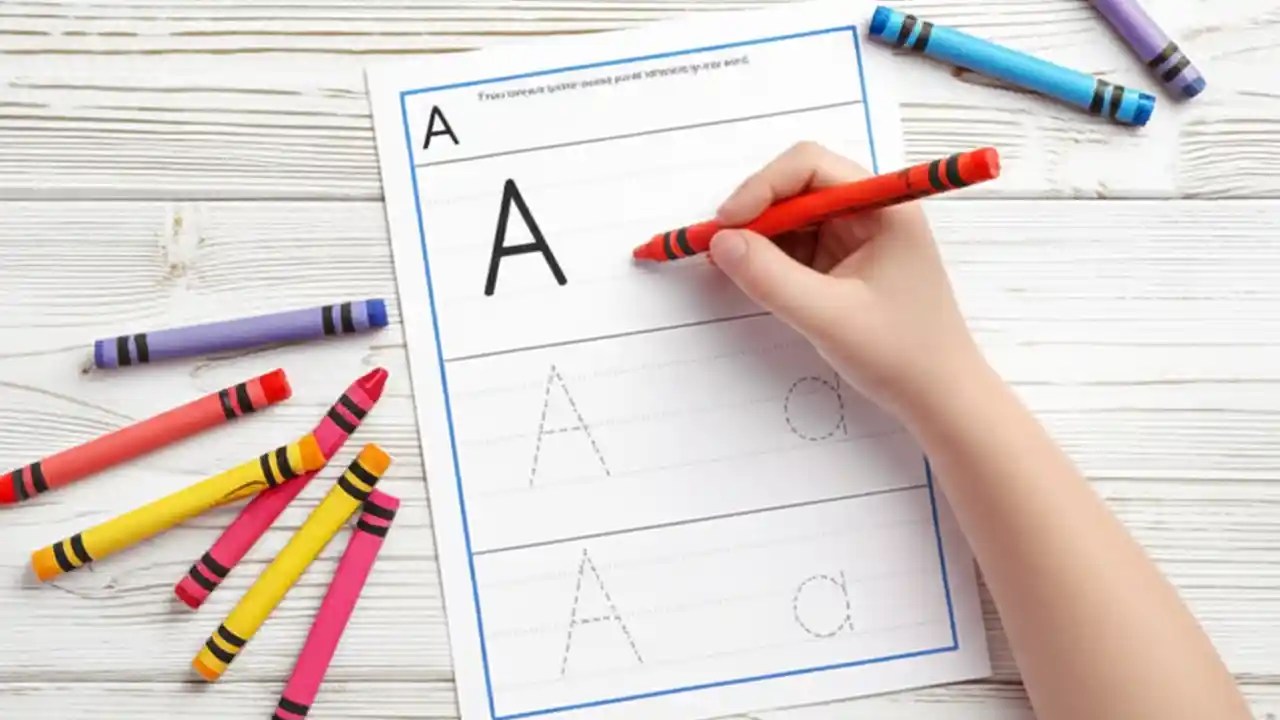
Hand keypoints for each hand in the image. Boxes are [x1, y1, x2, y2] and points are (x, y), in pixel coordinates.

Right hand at [710, 142, 985, 421]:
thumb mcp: (828, 317)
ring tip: (729, 265)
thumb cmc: (902, 355)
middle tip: (718, 245)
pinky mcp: (847, 263)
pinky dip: (771, 258)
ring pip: (795, 217)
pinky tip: (752, 277)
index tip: (728, 223)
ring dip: (760, 236)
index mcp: (884, 207)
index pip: (810, 167)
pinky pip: (800, 246)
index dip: (762, 187)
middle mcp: (872, 212)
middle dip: (756, 212)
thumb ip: (770, 278)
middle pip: (798, 187)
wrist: (941, 398)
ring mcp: (859, 238)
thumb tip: (721, 243)